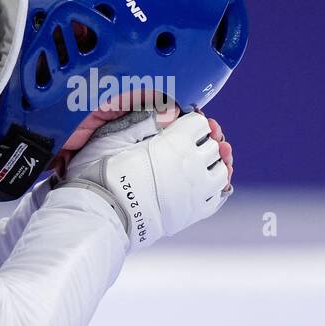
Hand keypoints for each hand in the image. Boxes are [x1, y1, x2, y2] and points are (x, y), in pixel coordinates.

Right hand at [59, 109, 231, 249]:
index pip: (200, 124)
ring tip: (196, 166)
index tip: (182, 126)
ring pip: (222, 171)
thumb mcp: (116, 136)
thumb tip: (164, 110)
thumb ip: (143, 121)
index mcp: (175, 142)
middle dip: (202, 142)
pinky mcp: (194, 212)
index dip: (190, 122)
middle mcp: (192, 165)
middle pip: (214, 145)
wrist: (103, 214)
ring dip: (212, 165)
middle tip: (186, 146)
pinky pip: (217, 196)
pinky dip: (213, 187)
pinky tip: (200, 185)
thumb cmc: (104, 174)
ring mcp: (197, 191)